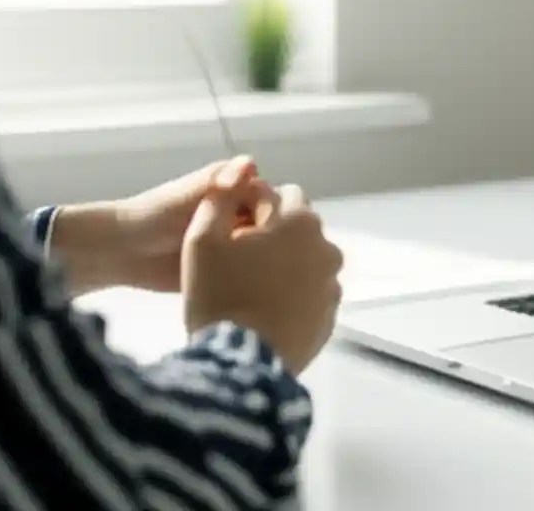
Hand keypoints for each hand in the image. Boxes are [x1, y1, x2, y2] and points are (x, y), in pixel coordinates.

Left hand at [53, 156, 257, 295]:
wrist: (124, 252)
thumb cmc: (155, 214)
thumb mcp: (189, 194)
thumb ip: (220, 182)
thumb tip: (253, 164)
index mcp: (234, 192)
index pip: (270, 199)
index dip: (274, 212)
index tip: (268, 229)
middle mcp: (239, 217)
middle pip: (273, 227)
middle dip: (274, 241)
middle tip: (265, 258)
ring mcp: (235, 247)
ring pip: (264, 253)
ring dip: (265, 263)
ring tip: (259, 276)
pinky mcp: (227, 272)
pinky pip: (248, 276)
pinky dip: (253, 281)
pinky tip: (255, 290)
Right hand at [182, 171, 343, 374]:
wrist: (241, 363)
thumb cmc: (218, 294)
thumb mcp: (201, 238)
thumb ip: (220, 197)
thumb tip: (241, 171)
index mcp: (299, 220)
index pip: (275, 194)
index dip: (248, 207)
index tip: (229, 230)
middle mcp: (326, 247)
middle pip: (297, 226)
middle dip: (273, 233)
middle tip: (239, 258)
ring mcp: (332, 285)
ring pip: (307, 260)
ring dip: (286, 263)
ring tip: (252, 287)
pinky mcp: (330, 317)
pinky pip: (311, 294)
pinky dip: (295, 294)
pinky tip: (267, 309)